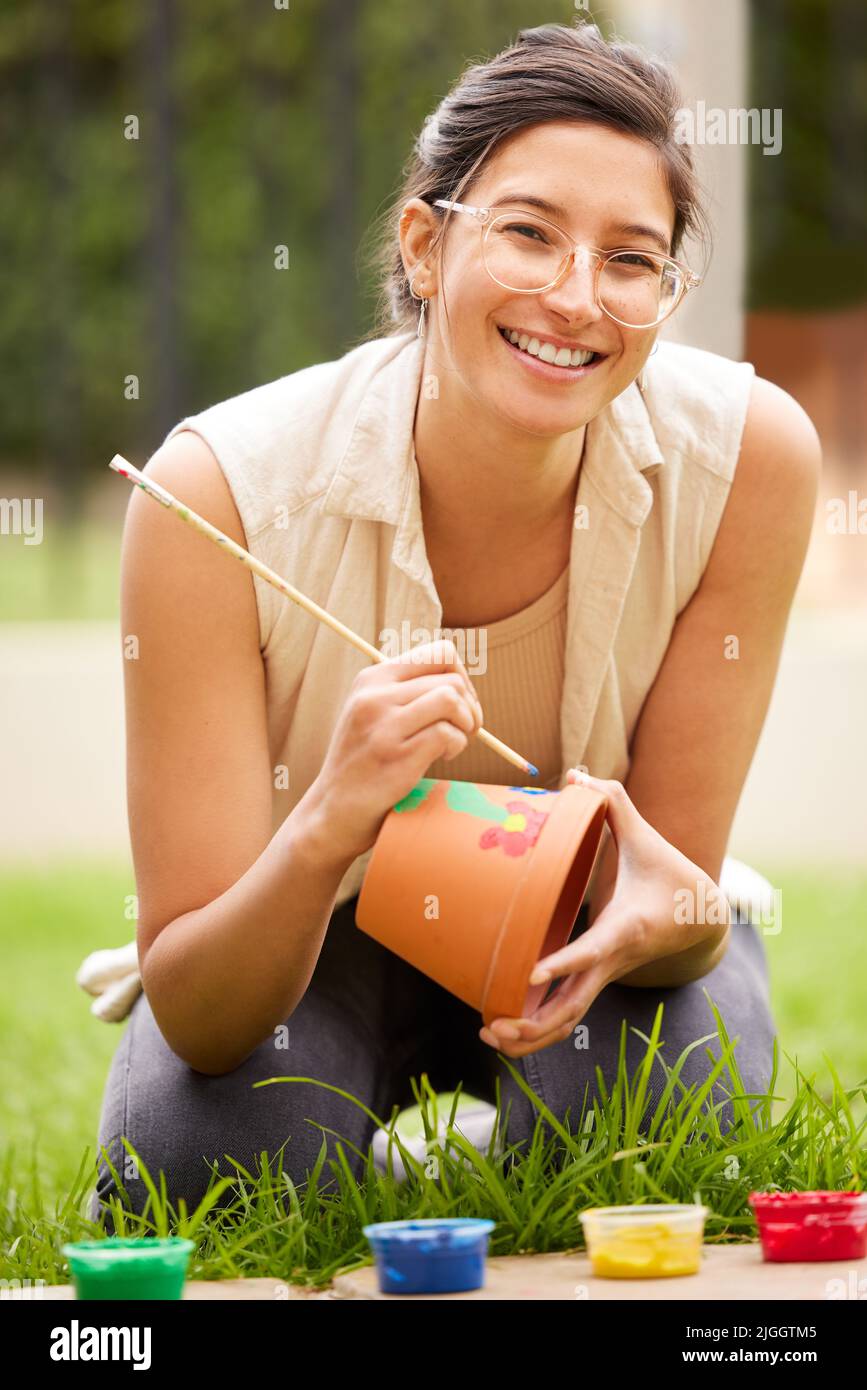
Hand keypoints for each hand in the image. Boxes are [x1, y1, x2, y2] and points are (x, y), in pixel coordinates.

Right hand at [304, 638, 483, 867]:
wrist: (334, 809)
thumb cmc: (364, 761)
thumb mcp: (372, 713)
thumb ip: (406, 692)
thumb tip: (460, 681)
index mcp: (372, 679)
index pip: (437, 652)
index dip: (460, 675)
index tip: (458, 703)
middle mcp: (375, 695)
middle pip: (450, 677)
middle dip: (470, 704)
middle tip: (463, 729)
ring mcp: (384, 724)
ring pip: (451, 698)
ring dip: (466, 723)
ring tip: (453, 742)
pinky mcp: (397, 754)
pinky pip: (447, 733)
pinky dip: (456, 745)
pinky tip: (442, 757)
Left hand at [479, 769, 730, 1056]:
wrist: (703, 917)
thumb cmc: (671, 875)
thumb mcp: (647, 838)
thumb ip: (613, 805)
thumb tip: (578, 774)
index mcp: (625, 928)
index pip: (592, 951)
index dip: (562, 963)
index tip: (531, 974)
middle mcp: (613, 960)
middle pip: (573, 1007)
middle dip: (533, 1023)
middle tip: (495, 1024)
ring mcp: (605, 976)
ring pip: (568, 1021)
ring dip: (531, 1036)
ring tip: (490, 1036)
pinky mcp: (598, 981)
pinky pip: (567, 1014)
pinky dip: (538, 1028)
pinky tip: (503, 1030)